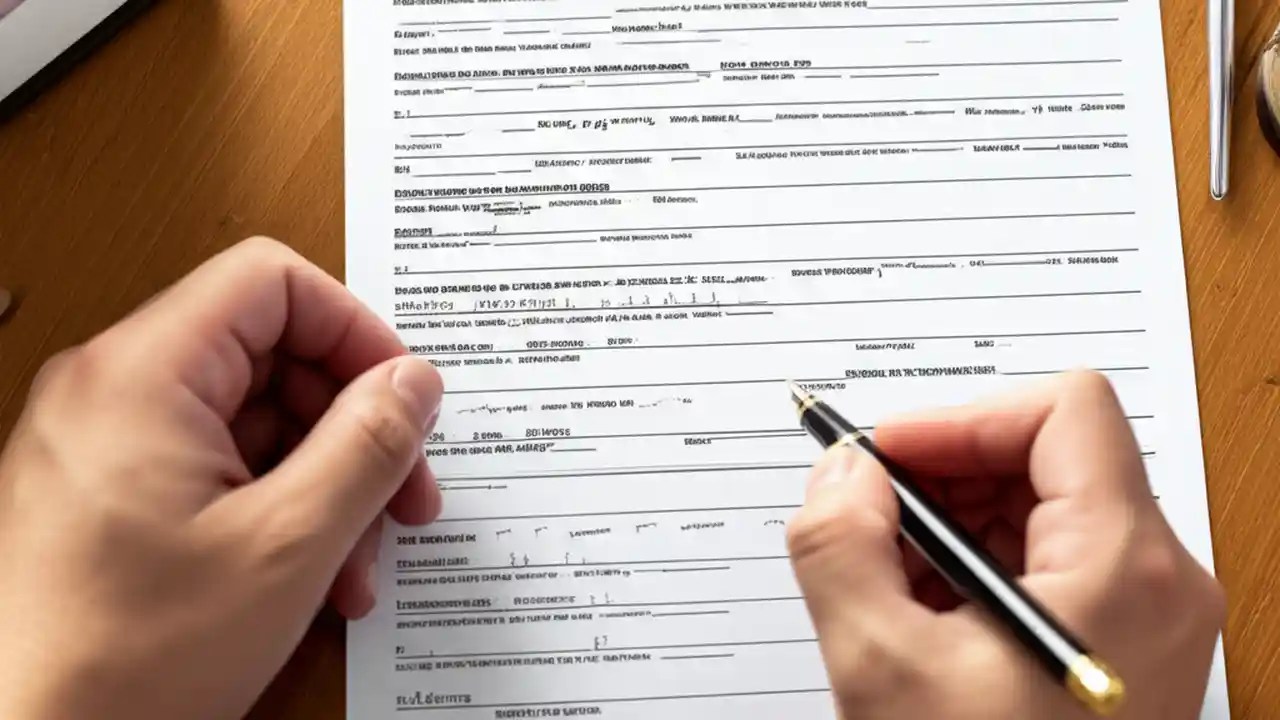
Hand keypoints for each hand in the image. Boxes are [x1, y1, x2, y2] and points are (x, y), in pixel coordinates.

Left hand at [0, 238, 442, 719]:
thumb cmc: (125, 660)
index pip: (271, 282)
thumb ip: (367, 447)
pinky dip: (280, 509)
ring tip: (356, 561)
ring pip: (254, 421)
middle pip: (270, 355)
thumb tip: (415, 382)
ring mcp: (109, 442)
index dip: (354, 330)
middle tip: (403, 493)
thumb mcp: (287, 546)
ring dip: (325, 483)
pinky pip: (220, 467)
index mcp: (141, 375)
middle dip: (351, 426)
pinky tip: (316, 575)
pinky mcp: (114, 491)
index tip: (403, 396)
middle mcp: (114, 392)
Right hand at [787, 371, 1224, 719]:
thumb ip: (840, 543)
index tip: (889, 456)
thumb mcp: (880, 666)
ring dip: (953, 523)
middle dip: (944, 473)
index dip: (960, 418)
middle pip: (1050, 452)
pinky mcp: (1124, 640)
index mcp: (1124, 567)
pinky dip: (977, 566)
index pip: (1062, 409)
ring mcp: (1148, 613)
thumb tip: (842, 473)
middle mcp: (1157, 580)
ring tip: (890, 578)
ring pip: (1043, 506)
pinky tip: (923, 615)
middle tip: (870, 513)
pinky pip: (1049, 560)